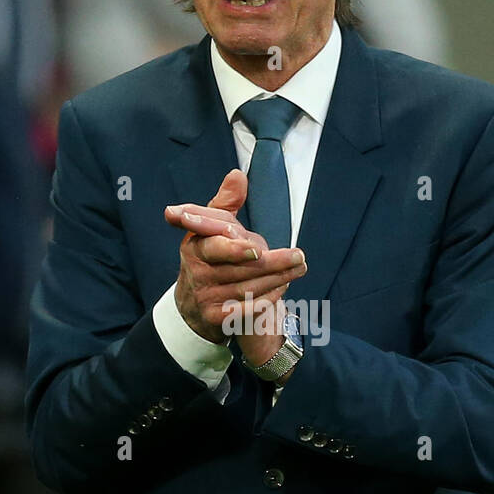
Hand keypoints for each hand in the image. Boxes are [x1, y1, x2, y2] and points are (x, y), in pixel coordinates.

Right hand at [164, 169, 306, 359]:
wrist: (193, 305)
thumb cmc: (210, 257)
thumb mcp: (212, 229)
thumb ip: (226, 203)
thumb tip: (237, 175)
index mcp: (194, 246)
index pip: (214, 246)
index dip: (235, 249)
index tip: (257, 249)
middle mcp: (196, 273)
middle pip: (240, 269)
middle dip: (273, 264)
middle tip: (299, 256)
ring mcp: (205, 297)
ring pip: (247, 288)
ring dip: (278, 279)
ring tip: (299, 268)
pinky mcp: (216, 318)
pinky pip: (247, 309)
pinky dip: (267, 298)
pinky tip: (284, 288)